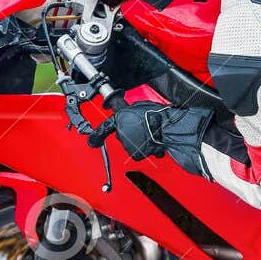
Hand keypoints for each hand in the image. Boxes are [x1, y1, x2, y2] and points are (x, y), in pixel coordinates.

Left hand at [89, 101, 208, 174]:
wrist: (167, 128)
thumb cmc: (157, 116)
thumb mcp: (140, 105)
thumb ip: (130, 111)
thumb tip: (130, 113)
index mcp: (120, 118)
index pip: (103, 128)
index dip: (96, 135)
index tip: (92, 141)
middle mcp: (121, 132)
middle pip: (122, 135)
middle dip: (130, 133)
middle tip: (143, 128)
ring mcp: (128, 144)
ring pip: (131, 144)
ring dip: (139, 141)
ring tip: (151, 134)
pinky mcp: (136, 154)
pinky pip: (139, 152)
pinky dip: (146, 149)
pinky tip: (153, 141)